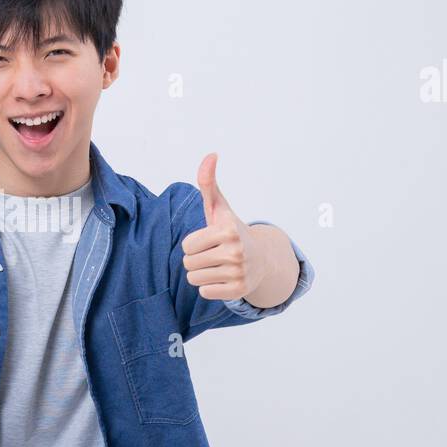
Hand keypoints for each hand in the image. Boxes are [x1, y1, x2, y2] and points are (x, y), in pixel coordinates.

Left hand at [181, 153, 268, 300]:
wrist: (260, 258)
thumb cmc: (231, 231)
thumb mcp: (219, 208)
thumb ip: (208, 182)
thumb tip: (211, 154)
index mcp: (227, 230)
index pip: (186, 246)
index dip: (193, 244)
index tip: (209, 240)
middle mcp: (235, 252)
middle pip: (188, 264)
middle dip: (196, 260)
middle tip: (213, 254)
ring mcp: (238, 273)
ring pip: (194, 279)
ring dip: (201, 274)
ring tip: (217, 266)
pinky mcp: (238, 291)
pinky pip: (204, 292)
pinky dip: (210, 287)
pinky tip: (223, 278)